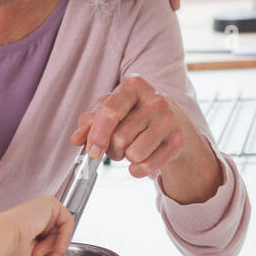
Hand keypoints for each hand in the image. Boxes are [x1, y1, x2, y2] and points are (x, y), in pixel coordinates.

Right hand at [0, 195, 73, 255]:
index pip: (52, 239)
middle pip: (59, 235)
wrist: (2, 238)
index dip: (53, 253)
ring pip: (63, 231)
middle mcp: (38, 215)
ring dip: (54, 247)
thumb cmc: (11, 247)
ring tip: (39, 251)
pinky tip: (56, 247)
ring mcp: (44, 208)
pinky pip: (68, 222)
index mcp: (32, 225)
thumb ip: (52, 255)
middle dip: (53, 251)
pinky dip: (64, 237)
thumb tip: (63, 253)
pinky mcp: (50, 203)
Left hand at [70, 76, 222, 202]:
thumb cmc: (134, 113)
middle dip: (113, 148)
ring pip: (134, 154)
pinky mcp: (178, 140)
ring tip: (132, 147)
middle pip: (119, 138)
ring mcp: (169, 120)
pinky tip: (142, 159)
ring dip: (126, 158)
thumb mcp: (110, 109)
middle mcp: (155, 99)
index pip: (109, 113)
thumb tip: (77, 139)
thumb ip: (89, 122)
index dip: (97, 135)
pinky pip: (148, 166)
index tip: (92, 150)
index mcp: (133, 85)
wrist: (172, 120)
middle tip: (117, 144)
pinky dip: (138, 169)